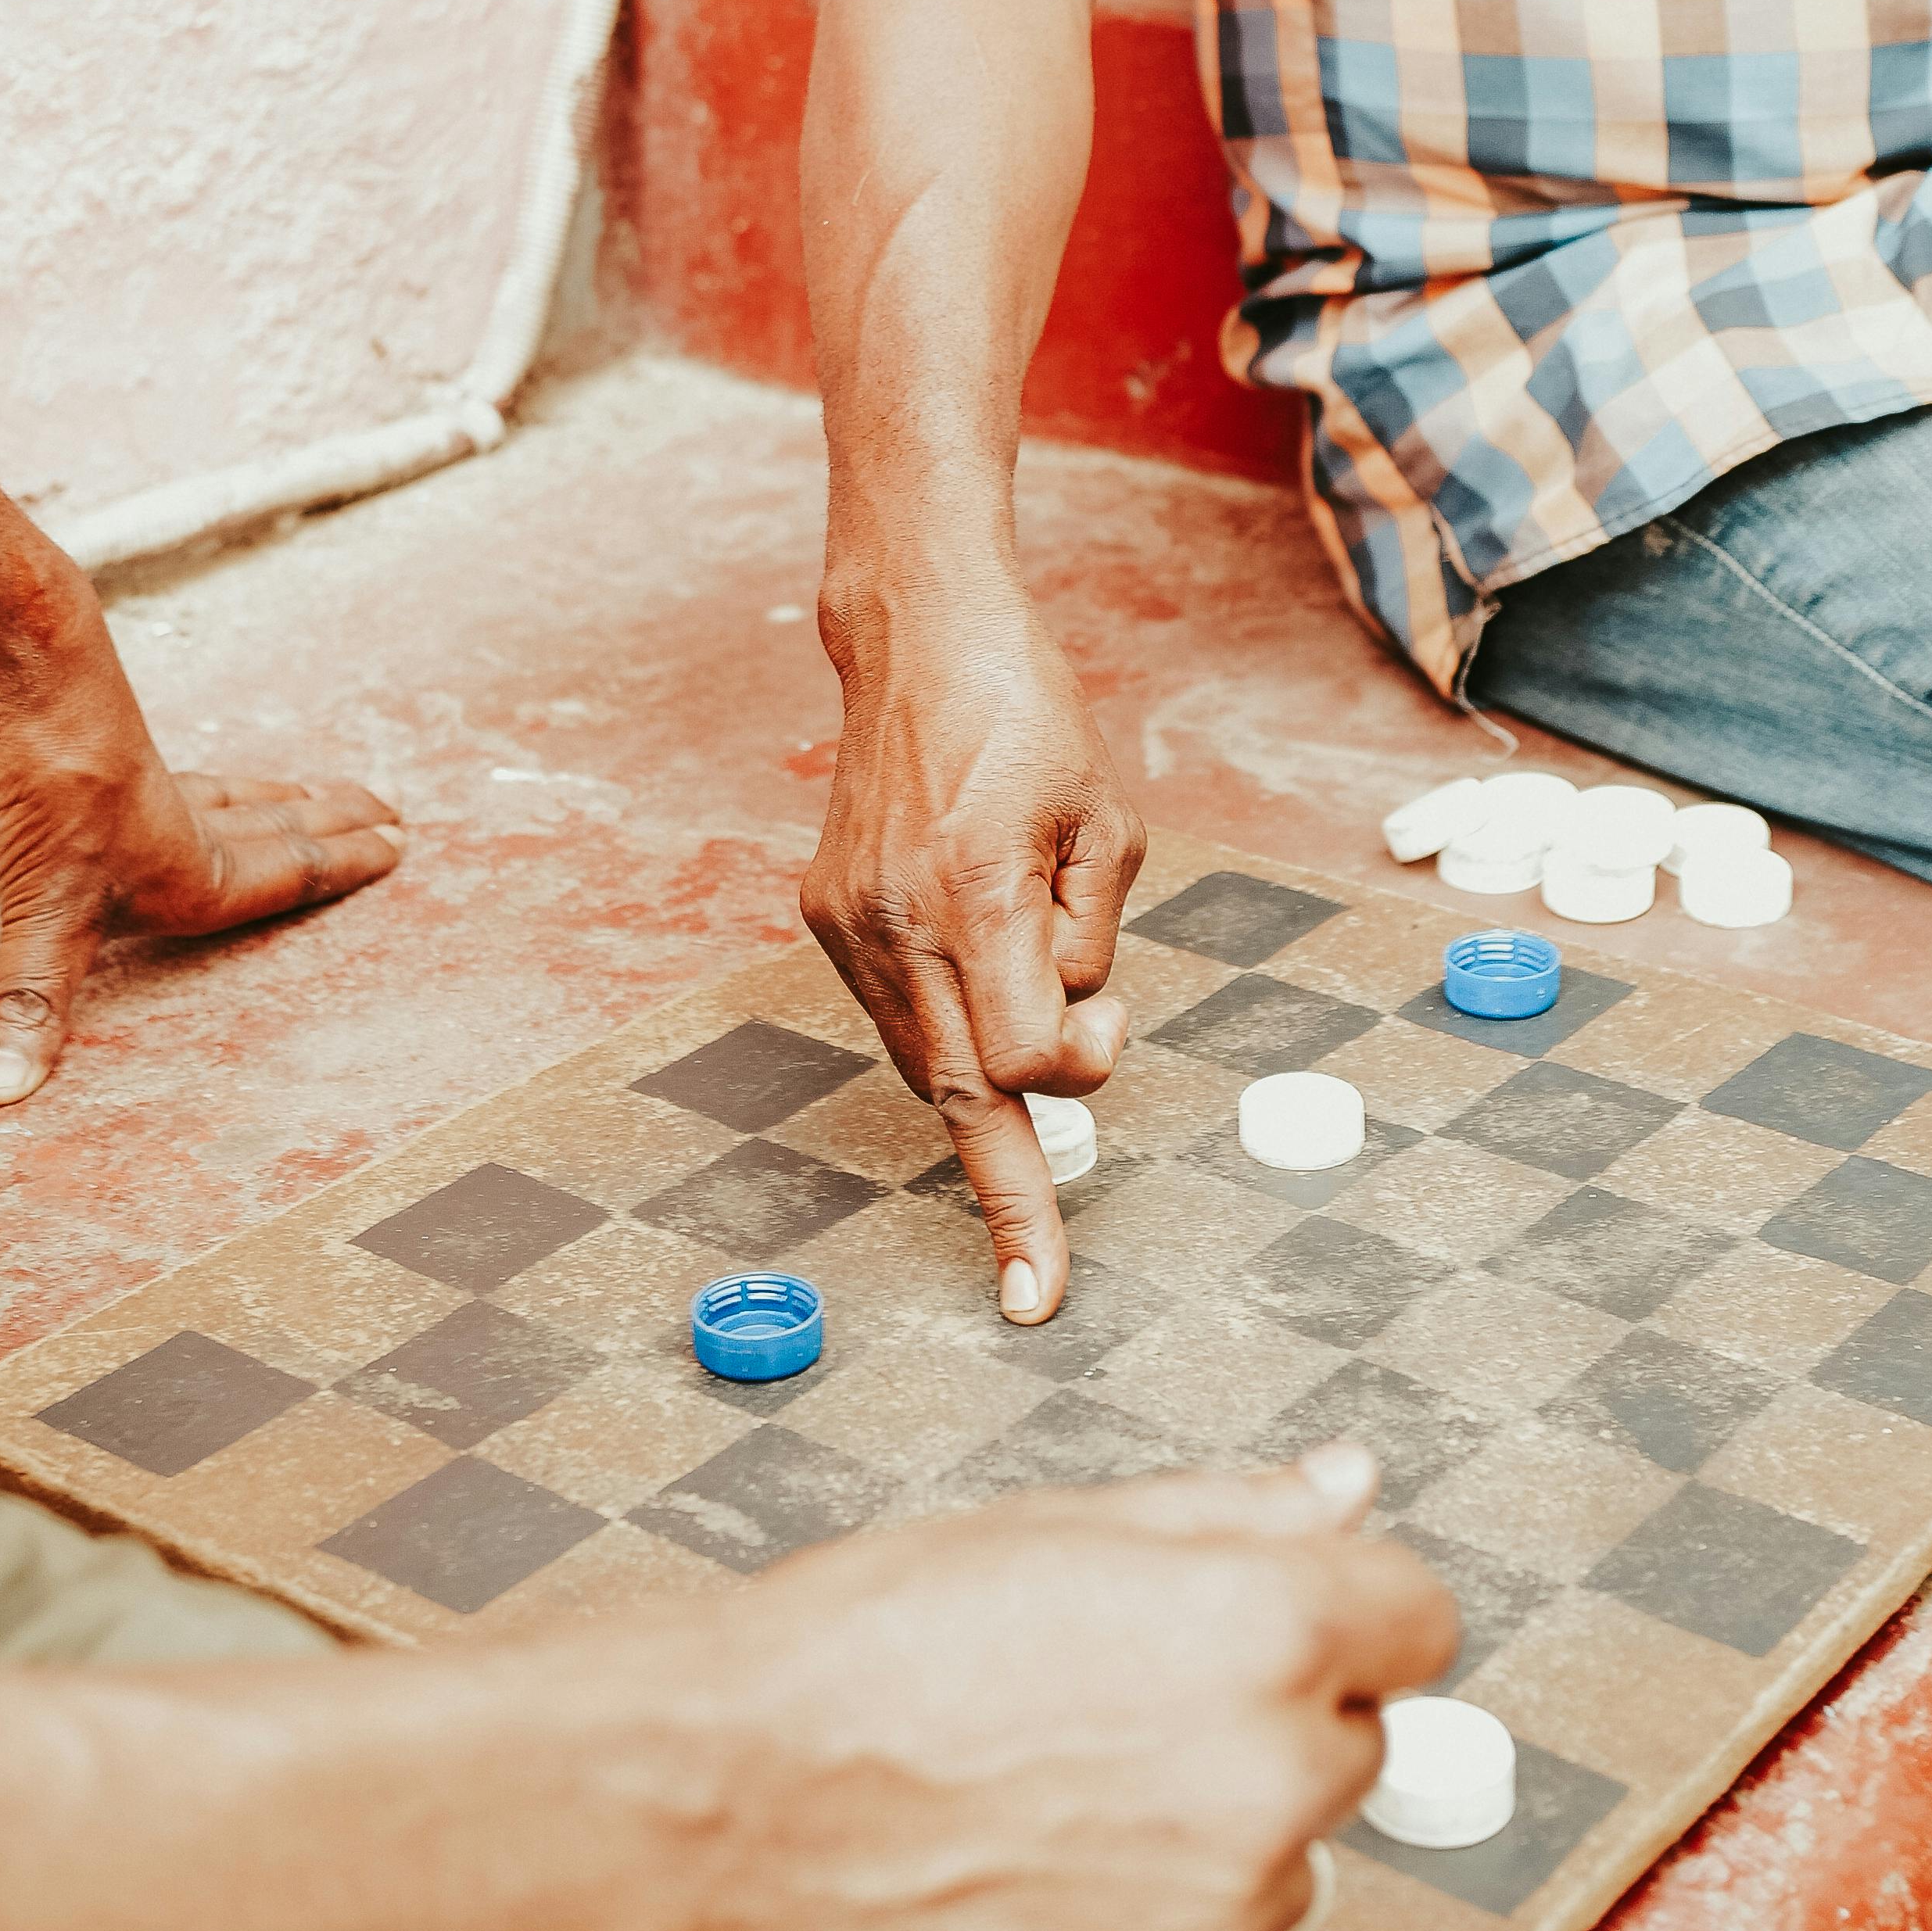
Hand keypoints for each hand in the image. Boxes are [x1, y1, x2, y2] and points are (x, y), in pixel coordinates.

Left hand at [0, 587, 400, 1103]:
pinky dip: (182, 784)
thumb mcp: (39, 901)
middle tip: (388, 813)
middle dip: (328, 827)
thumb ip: (30, 1003)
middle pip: (268, 825)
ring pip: (217, 795)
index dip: (341, 864)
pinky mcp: (75, 761)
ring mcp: (124, 784)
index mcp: (186, 860)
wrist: (6, 651)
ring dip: (267, 799)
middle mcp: (169, 820)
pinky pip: (155, 779)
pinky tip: (159, 783)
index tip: (398, 842)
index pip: (283, 869)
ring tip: (304, 794)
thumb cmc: (46, 771)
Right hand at [686, 1443, 1452, 1930]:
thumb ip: (1238, 1512)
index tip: (1260, 1617)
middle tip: (1109, 1701)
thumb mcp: (1063, 1524)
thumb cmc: (880, 1642)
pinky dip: (1156, 1923)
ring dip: (1213, 1826)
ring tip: (1053, 1794)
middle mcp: (1273, 1780)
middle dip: (1266, 1716)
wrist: (734, 1803)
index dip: (1338, 1607)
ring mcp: (1227, 1918)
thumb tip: (1353, 1486)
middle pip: (1350, 1740)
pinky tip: (1039, 1878)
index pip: (1418, 1620)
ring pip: (1284, 1853)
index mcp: (1264, 1630)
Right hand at [805, 574, 1141, 1328]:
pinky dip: (945, 1025)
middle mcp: (893, 921)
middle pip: (954, 1096)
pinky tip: (980, 970)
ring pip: (920, 1061)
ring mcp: (846, 923)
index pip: (1020, 1058)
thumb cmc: (1031, 719)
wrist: (917, 636)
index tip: (1107, 1039)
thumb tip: (1067, 1037)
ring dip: (986, 1082)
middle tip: (1032, 1294)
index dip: (1078, 1070)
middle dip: (1003, 1198)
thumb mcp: (1107, 824)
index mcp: (972, 893)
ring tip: (1048, 1016)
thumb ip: (1091, 943)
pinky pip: (896, 1013)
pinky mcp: (823, 914)